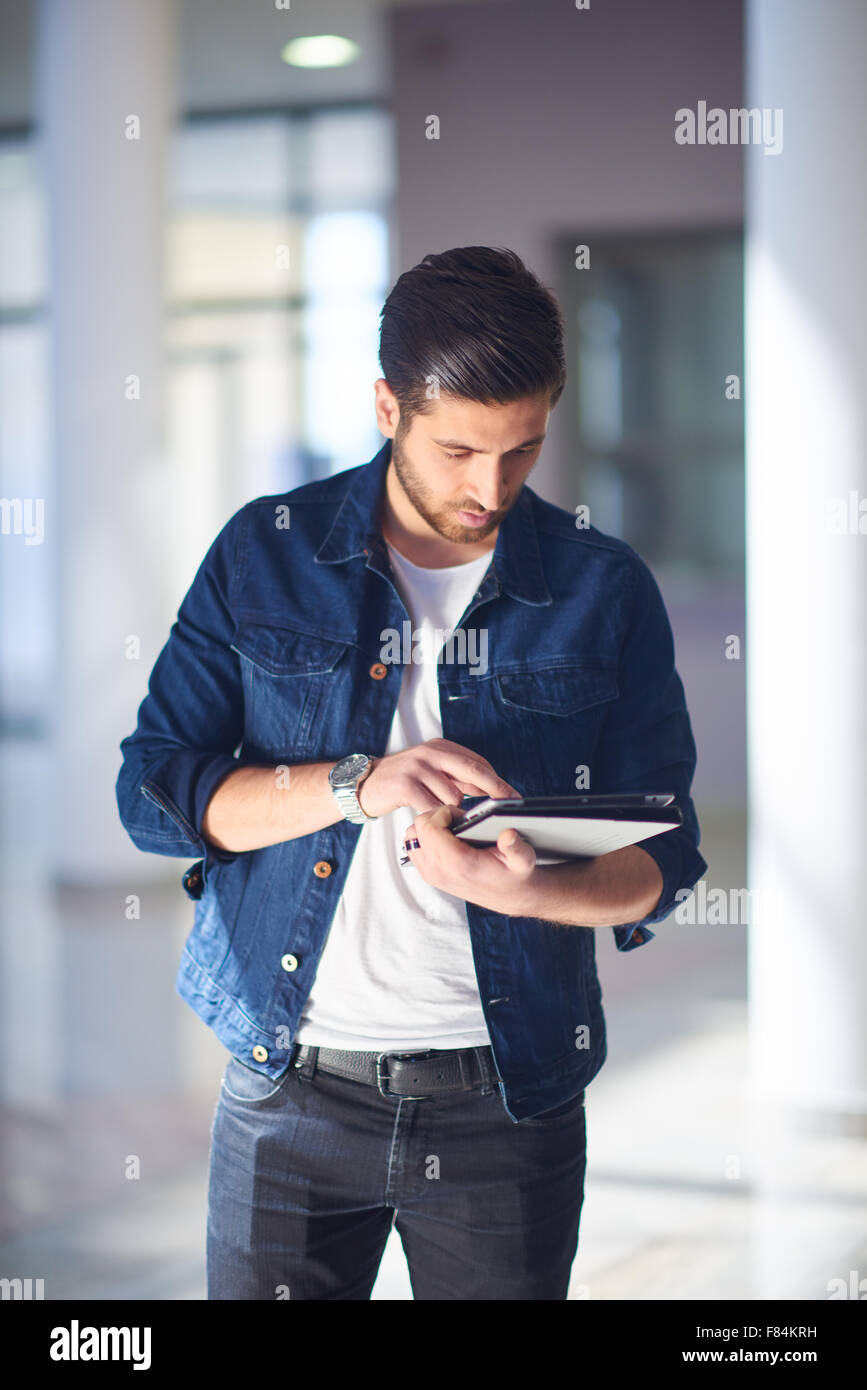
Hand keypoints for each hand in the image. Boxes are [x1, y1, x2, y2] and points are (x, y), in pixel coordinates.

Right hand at [357, 738, 519, 817]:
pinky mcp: (405, 784)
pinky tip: (440, 824)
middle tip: (510, 807)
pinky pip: (432, 806)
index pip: (478, 762)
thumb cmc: (404, 782)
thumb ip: (458, 778)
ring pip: (453, 794)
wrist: (365, 784)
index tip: (513, 796)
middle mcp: (431, 752)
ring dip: (458, 812)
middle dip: (495, 790)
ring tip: (457, 822)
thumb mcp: (432, 772)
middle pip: (473, 770)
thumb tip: (492, 791)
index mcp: (442, 747)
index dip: (497, 781)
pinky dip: (440, 818)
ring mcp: (418, 767)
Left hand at [401, 803, 537, 915]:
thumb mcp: (523, 859)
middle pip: (417, 829)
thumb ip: (516, 847)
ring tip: (450, 827)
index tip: (460, 814)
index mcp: (457, 864)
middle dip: (435, 817)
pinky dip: (425, 838)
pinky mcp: (430, 875)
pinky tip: (446, 837)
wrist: (511, 896)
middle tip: (457, 819)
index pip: (428, 826)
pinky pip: (415, 848)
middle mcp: (439, 871)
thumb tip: (508, 835)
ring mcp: (431, 874)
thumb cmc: (515, 875)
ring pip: (412, 838)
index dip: (443, 812)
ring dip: (428, 828)